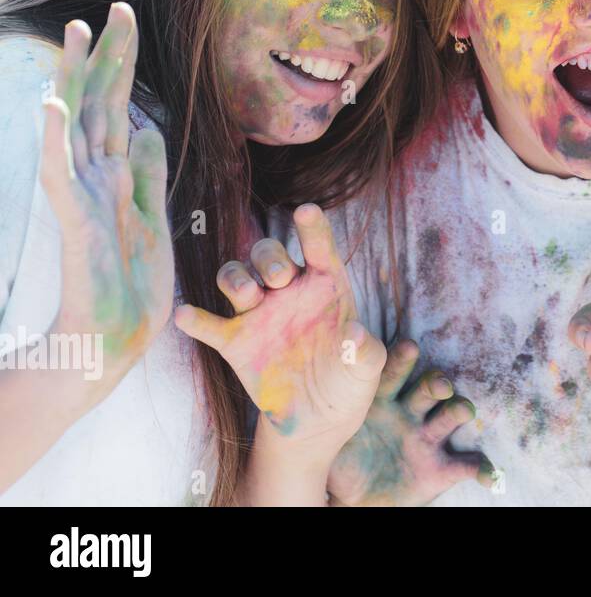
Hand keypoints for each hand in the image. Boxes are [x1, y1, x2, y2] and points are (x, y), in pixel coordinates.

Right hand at [41, 3, 171, 385]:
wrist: (116, 336)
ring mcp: (81, 194)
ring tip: (76, 31)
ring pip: (75, 124)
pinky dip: (58, 136)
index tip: (127, 19)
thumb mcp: (153, 218)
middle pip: (98, 102)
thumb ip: (148, 174)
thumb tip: (148, 128)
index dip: (124, 63)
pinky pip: (62, 172)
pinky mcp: (74, 220)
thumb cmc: (133, 284)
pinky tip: (57, 103)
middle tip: (115, 7)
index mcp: (116, 173)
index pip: (119, 106)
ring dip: (75, 77)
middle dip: (107, 54)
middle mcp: (95, 175)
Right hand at [174, 203, 384, 459]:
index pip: (318, 245)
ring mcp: (259, 314)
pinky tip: (187, 316)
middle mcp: (288, 290)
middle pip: (268, 253)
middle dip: (268, 258)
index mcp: (326, 284)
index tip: (305, 210)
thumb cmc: (349, 379)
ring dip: (235, 279)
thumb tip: (355, 335)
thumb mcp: (366, 368)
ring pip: (234, 276)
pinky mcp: (235, 342)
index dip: (312, 226)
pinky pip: (208, 324)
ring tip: (248, 297)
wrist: (319, 416)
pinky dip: (194, 318)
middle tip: (279, 279)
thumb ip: (365, 352)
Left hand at [328, 339, 493, 505]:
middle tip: (438, 383)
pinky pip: (467, 465)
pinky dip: (482, 468)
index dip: (401, 361)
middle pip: (426, 388)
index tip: (408, 347)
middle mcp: (409, 412)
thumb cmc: (337, 464)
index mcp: (380, 400)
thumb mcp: (323, 440)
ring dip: (459, 410)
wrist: (352, 501)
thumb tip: (302, 382)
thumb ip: (319, 415)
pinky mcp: (440, 468)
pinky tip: (491, 477)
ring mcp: (427, 438)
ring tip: (463, 410)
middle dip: (435, 382)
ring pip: (450, 416)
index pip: (391, 374)